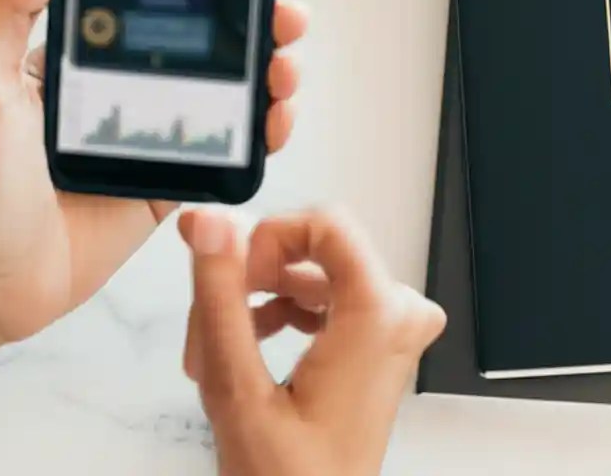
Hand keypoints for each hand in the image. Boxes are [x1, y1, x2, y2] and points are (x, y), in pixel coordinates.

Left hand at [0, 0, 314, 342]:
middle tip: (288, 9)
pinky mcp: (173, 181)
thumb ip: (8, 11)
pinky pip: (228, 148)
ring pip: (231, 89)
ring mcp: (154, 132)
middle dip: (260, 15)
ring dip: (270, 70)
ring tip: (286, 65)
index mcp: (85, 54)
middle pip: (209, 36)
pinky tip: (278, 117)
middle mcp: (126, 86)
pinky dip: (263, 130)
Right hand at [178, 209, 446, 475]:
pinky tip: (249, 346)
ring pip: (313, 274)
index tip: (231, 272)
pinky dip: (282, 314)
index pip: (327, 222)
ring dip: (258, 302)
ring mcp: (394, 329)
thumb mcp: (236, 388)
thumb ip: (220, 299)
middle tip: (210, 330)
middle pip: (314, 251)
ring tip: (215, 352)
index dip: (269, 236)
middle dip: (252, 281)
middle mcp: (400, 315)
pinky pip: (328, 297)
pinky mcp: (379, 342)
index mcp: (379, 317)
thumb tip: (209, 224)